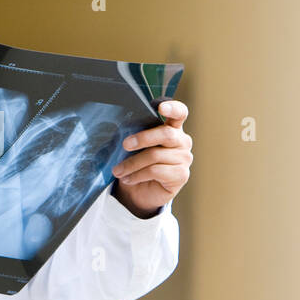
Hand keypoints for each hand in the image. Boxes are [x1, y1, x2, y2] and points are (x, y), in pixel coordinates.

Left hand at [111, 100, 191, 217]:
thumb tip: (115, 129)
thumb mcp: (133, 146)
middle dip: (142, 138)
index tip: (160, 107)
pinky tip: (128, 179)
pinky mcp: (181, 175)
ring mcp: (184, 158)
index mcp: (172, 128)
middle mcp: (182, 141)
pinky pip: (156, 171)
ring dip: (132, 163)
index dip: (172, 108)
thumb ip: (132, 135)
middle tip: (124, 145)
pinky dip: (138, 175)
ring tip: (117, 170)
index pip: (179, 112)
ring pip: (156, 155)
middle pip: (166, 134)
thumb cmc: (137, 163)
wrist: (140, 191)